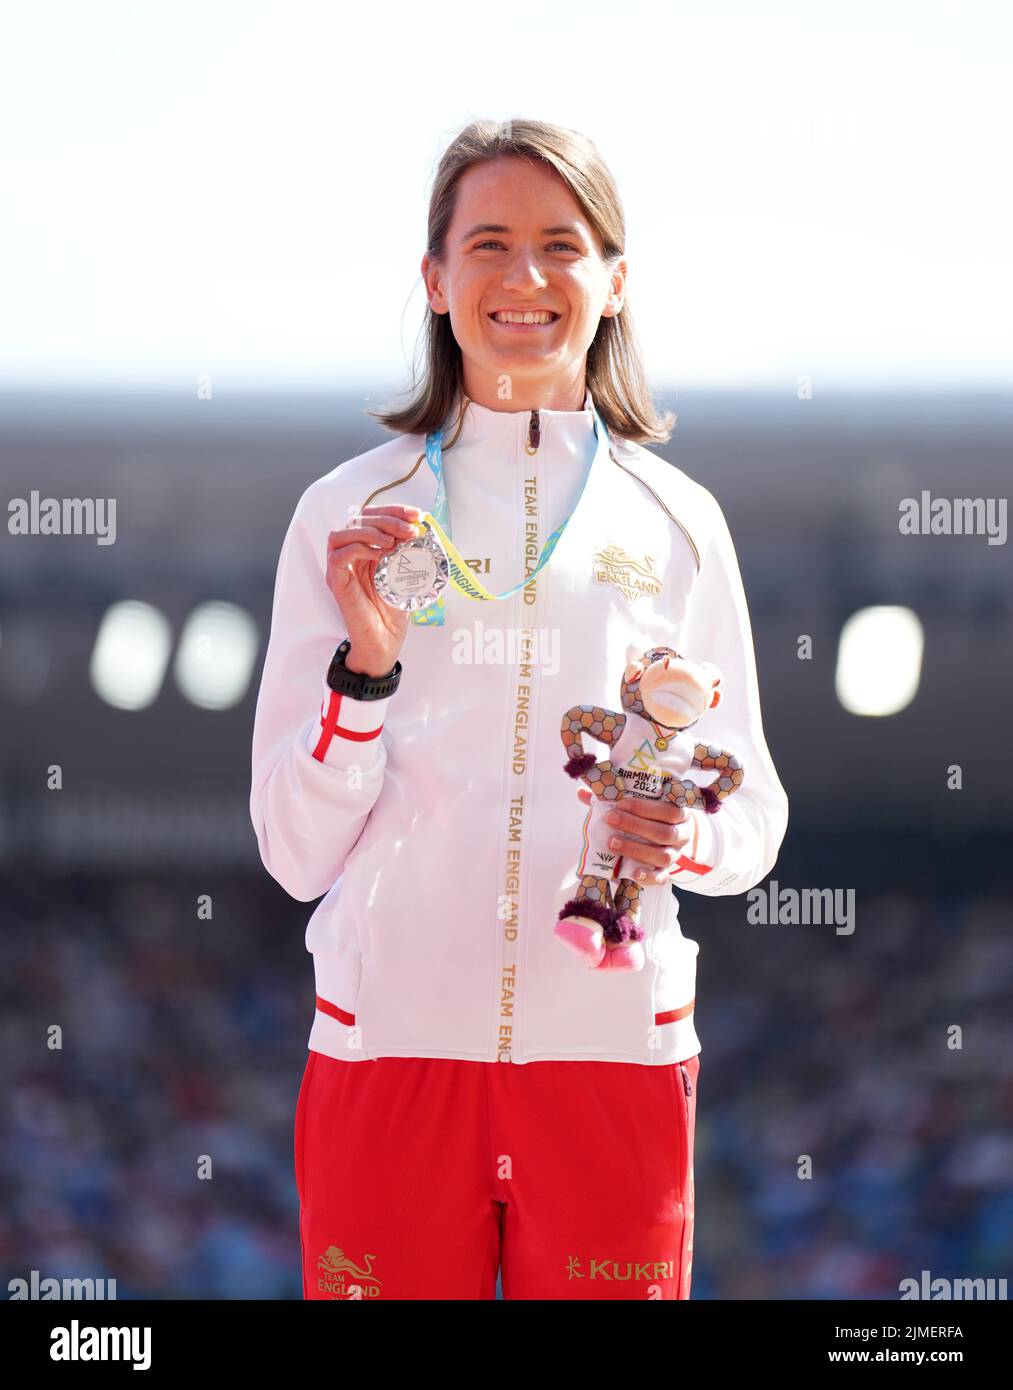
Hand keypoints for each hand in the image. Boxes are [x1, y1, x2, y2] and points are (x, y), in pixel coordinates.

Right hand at [326, 504, 422, 676]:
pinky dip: (359, 549)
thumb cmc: (393, 610)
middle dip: (387, 519)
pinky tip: (379, 555)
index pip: (371, 516)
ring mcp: (340, 569)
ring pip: (341, 534)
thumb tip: (424, 528)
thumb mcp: (407, 574)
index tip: (417, 515)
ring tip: (394, 542)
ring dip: (370, 531)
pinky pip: (338, 557)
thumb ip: (410, 551)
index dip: (393, 510)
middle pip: (357, 520)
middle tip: (410, 530)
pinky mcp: (336, 583)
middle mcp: (348, 555)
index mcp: (364, 548)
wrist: (385, 640)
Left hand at [576, 786, 691, 885]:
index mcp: (679, 813)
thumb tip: (581, 792)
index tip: (620, 802)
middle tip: (610, 818)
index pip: (667, 809)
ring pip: (662, 856)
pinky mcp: (667, 872)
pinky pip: (662, 878)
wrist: (665, 836)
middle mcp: (681, 834)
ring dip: (636, 849)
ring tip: (612, 842)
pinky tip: (634, 873)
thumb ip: (612, 798)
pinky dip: (649, 877)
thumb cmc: (648, 817)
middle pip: (664, 832)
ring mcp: (675, 855)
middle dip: (635, 825)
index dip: (644, 807)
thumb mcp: (636, 805)